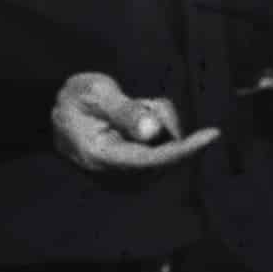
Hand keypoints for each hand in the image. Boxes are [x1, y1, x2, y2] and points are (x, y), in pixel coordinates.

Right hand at [51, 73, 220, 179]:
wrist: (60, 114)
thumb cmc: (76, 99)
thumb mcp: (95, 93)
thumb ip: (124, 110)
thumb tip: (154, 131)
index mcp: (102, 157)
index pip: (152, 160)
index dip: (184, 149)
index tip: (212, 135)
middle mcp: (117, 175)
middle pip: (165, 152)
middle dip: (163, 120)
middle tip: (142, 101)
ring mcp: (127, 178)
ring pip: (167, 149)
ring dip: (159, 122)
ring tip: (133, 108)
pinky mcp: (136, 175)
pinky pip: (163, 151)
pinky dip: (158, 131)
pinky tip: (137, 121)